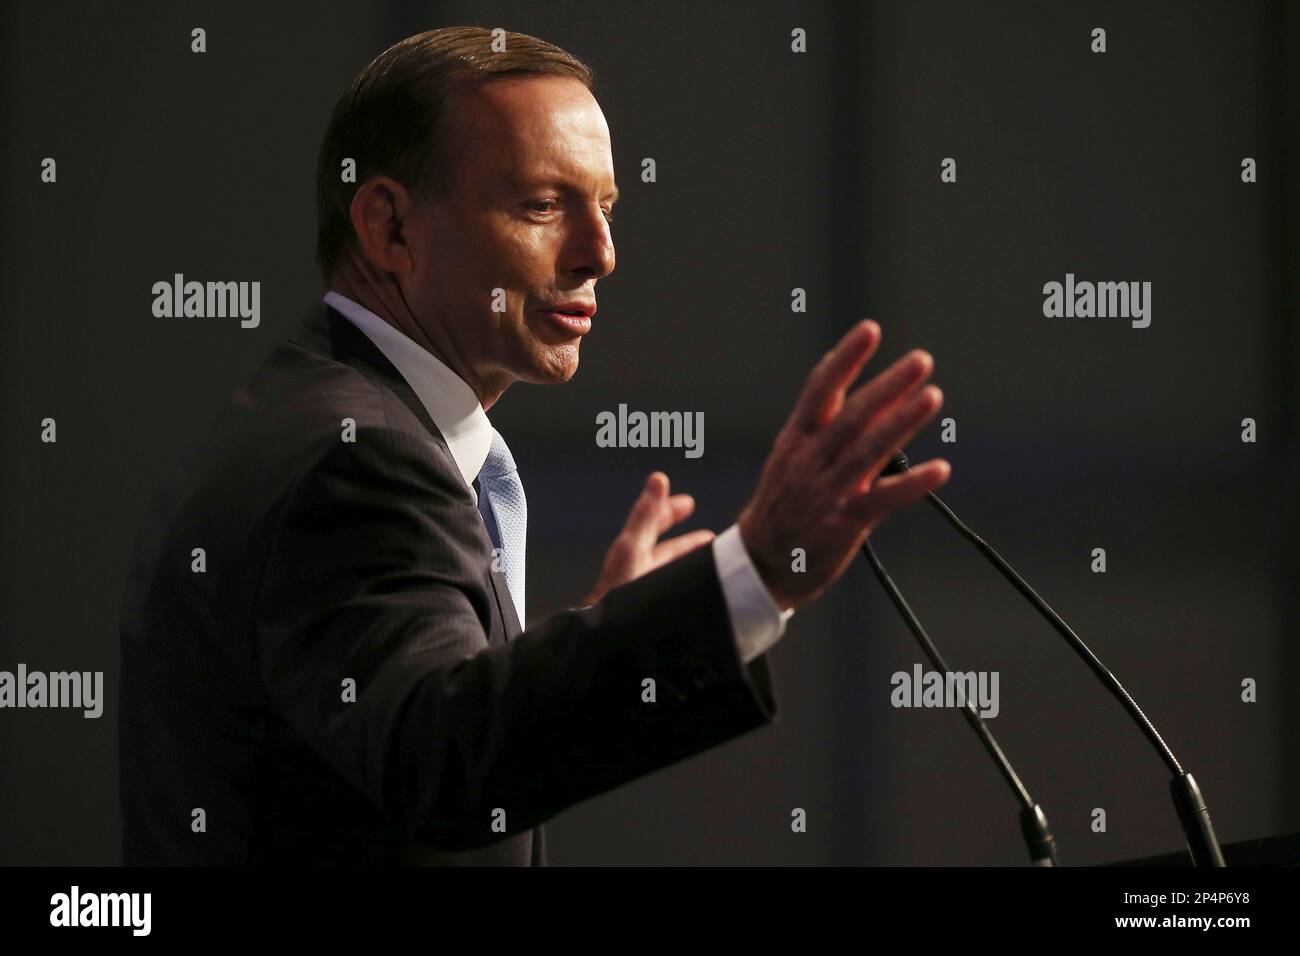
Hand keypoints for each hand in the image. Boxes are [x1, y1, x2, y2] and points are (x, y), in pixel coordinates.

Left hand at [580, 472, 714, 605]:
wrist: (608, 642)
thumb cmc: (618, 596)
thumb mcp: (634, 548)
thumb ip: (647, 515)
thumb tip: (657, 479)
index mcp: (632, 551)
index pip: (652, 522)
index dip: (669, 509)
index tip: (688, 503)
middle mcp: (638, 570)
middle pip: (664, 549)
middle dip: (686, 540)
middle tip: (708, 536)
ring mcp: (646, 590)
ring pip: (672, 571)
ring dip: (691, 562)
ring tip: (713, 560)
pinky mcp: (654, 608)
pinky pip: (678, 589)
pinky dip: (692, 582)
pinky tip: (705, 590)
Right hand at [737, 320, 950, 611]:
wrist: (760, 564)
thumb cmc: (784, 508)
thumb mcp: (793, 461)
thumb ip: (829, 430)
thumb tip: (869, 392)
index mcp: (796, 441)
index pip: (820, 390)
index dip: (846, 359)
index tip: (870, 331)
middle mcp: (810, 460)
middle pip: (853, 415)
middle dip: (888, 385)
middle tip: (921, 361)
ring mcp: (828, 491)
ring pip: (869, 449)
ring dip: (903, 421)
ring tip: (932, 396)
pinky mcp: (844, 522)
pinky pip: (883, 499)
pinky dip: (912, 483)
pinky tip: (939, 469)